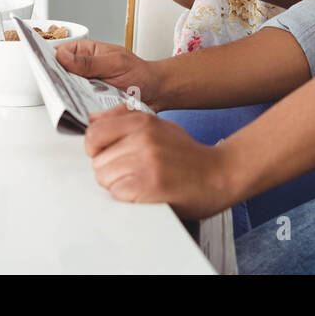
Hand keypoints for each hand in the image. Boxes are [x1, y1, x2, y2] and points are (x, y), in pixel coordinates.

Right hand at [55, 37, 164, 110]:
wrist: (155, 92)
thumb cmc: (139, 72)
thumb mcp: (115, 63)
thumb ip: (89, 62)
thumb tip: (62, 56)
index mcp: (86, 52)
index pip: (59, 52)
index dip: (50, 59)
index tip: (44, 67)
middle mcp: (82, 69)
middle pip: (59, 74)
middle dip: (59, 81)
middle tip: (61, 86)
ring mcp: (85, 87)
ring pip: (67, 92)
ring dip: (70, 97)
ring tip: (78, 98)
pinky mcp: (90, 103)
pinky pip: (79, 107)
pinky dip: (80, 109)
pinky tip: (84, 110)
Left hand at [84, 106, 238, 219]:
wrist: (220, 175)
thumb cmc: (189, 155)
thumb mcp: (159, 126)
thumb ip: (124, 119)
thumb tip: (94, 118)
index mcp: (142, 122)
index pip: (94, 132)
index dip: (96, 147)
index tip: (106, 153)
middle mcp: (143, 138)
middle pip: (97, 159)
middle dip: (110, 169)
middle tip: (132, 171)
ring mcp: (146, 161)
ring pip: (104, 177)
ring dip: (118, 185)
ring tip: (140, 182)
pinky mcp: (149, 184)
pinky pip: (117, 192)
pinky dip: (127, 197)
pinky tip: (144, 192)